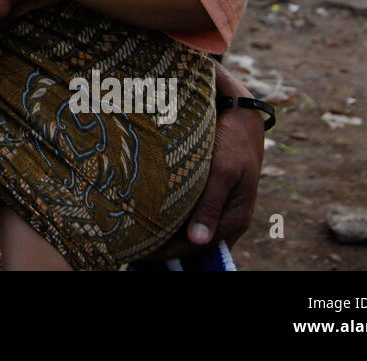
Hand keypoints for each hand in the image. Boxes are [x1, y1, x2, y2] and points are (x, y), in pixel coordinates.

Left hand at [145, 60, 264, 259]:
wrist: (238, 113)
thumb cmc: (232, 140)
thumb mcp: (224, 170)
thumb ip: (210, 205)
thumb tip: (199, 241)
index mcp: (235, 219)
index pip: (195, 247)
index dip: (166, 253)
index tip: (136, 253)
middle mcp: (226, 218)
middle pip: (190, 244)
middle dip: (162, 248)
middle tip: (128, 248)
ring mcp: (216, 208)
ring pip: (186, 231)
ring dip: (163, 235)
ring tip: (131, 237)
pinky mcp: (208, 195)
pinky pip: (186, 215)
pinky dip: (168, 219)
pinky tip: (145, 217)